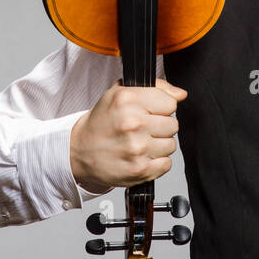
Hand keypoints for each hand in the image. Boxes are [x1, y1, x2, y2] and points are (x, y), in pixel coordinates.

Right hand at [69, 78, 187, 193]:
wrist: (78, 151)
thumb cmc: (100, 123)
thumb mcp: (119, 94)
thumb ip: (154, 88)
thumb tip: (180, 94)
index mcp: (127, 100)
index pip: (170, 102)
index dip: (161, 107)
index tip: (149, 112)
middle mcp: (132, 123)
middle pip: (173, 124)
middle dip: (160, 126)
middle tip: (142, 129)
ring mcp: (137, 148)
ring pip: (171, 145)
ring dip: (158, 145)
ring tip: (139, 143)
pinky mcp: (140, 169)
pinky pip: (166, 164)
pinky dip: (156, 162)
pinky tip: (140, 156)